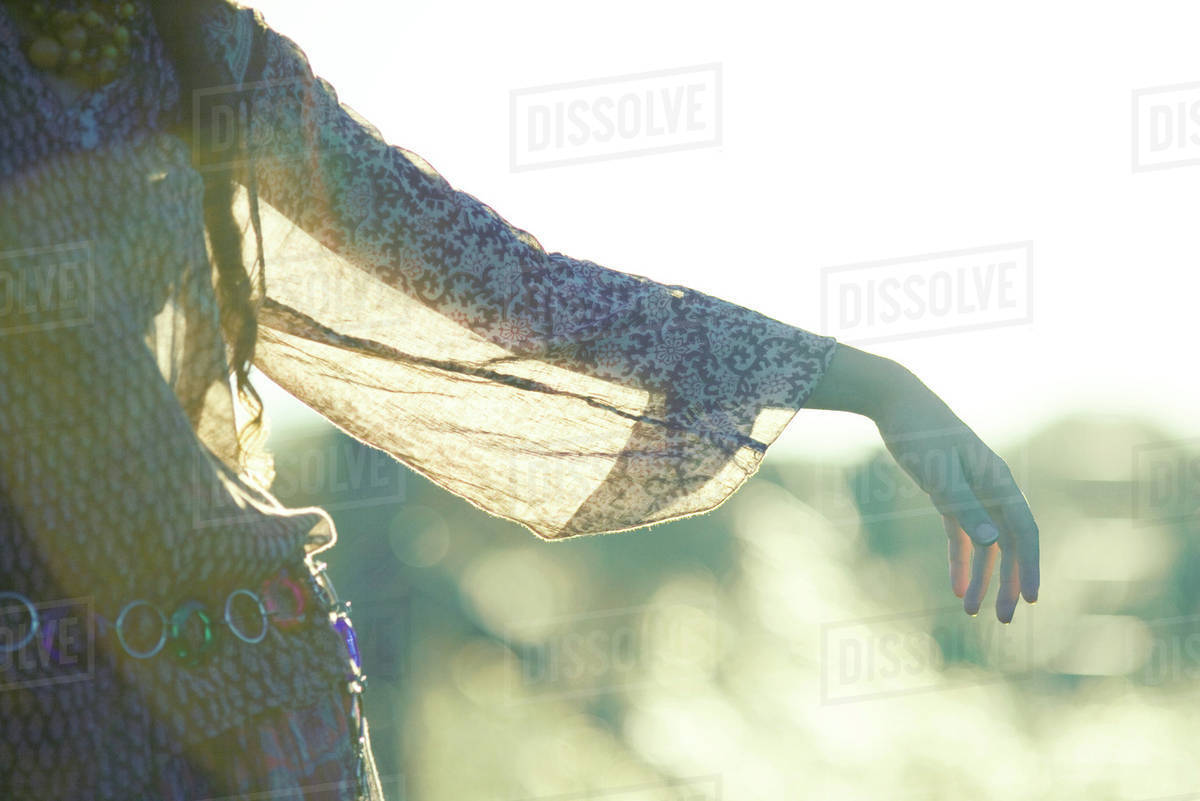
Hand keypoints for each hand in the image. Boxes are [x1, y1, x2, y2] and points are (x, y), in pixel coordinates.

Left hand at [807, 344, 1039, 621]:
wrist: (895, 402)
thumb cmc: (919, 434)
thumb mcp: (939, 475)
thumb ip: (965, 509)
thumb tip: (995, 544)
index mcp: (998, 481)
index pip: (1024, 531)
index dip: (1030, 566)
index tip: (1030, 599)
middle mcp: (991, 488)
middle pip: (1008, 544)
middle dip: (1006, 582)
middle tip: (1002, 619)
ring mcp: (971, 492)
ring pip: (985, 544)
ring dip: (982, 577)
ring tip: (973, 612)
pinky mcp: (949, 494)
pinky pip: (962, 535)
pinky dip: (960, 561)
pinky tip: (956, 588)